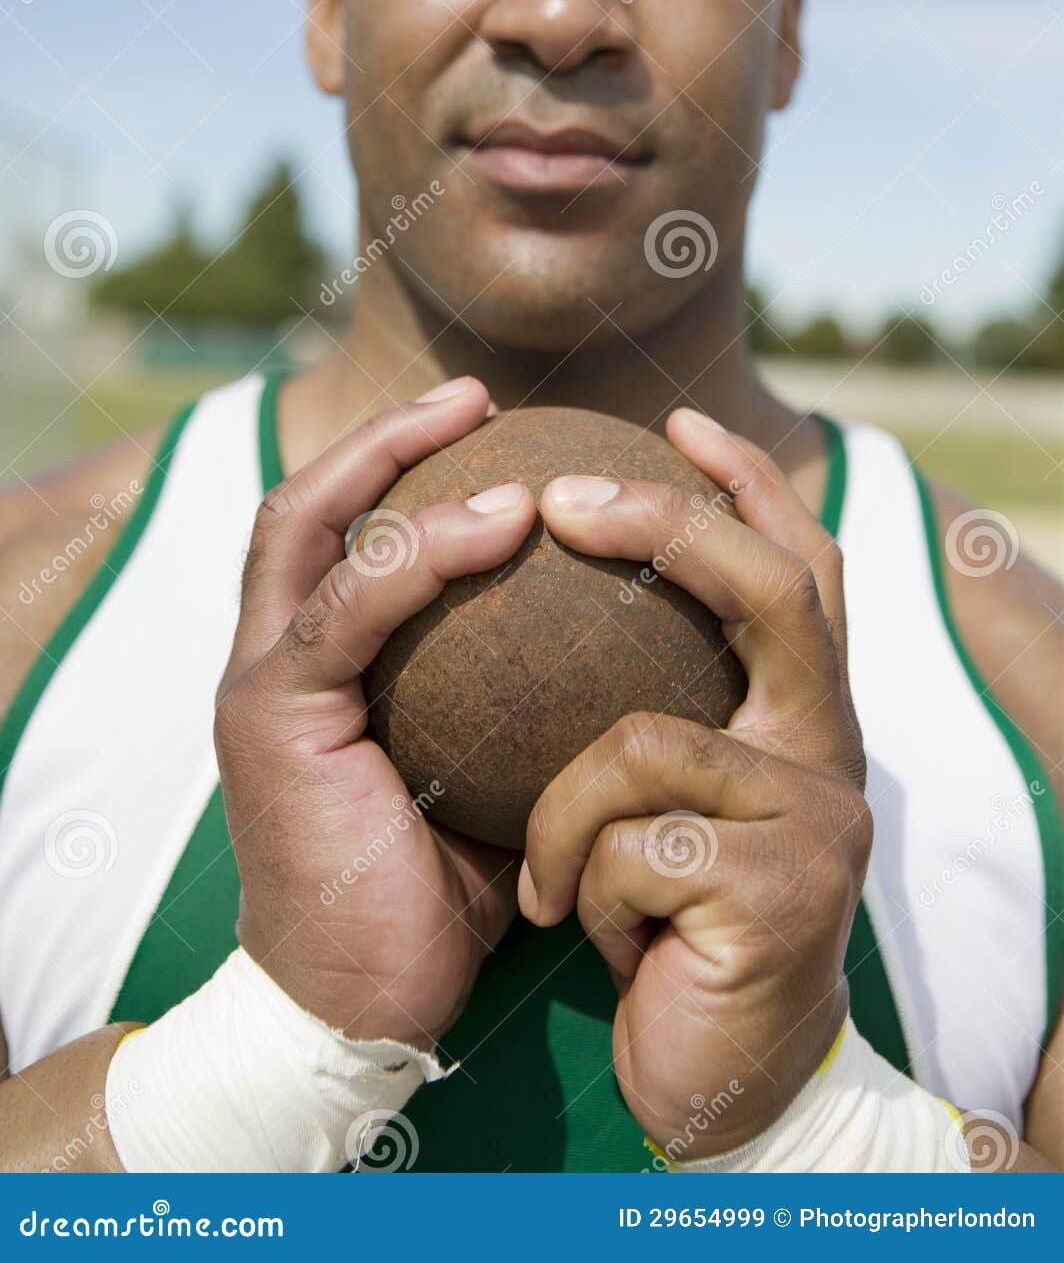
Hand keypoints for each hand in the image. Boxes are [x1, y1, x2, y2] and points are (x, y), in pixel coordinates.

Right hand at [214, 377, 535, 1049]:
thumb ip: (519, 693)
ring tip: (487, 434)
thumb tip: (623, 630)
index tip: (489, 422)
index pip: (343, 529)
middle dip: (385, 435)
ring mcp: (263, 680)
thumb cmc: (441, 885)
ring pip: (307, 528)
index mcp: (317, 662)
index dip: (400, 461)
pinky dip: (420, 556)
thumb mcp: (491, 766)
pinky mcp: (272, 719)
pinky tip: (501, 525)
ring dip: (397, 469)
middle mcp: (275, 653)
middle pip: (305, 501)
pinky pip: (347, 610)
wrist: (366, 1000)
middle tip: (475, 398)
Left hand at [524, 408, 869, 1156]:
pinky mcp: (785, 897)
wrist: (710, 1086)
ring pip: (643, 740)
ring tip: (547, 883)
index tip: (675, 421)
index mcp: (799, 720)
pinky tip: (602, 945)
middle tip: (560, 501)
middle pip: (772, 592)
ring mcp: (820, 824)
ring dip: (562, 818)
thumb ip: (641, 703)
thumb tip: (549, 588)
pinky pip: (624, 846)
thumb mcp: (647, 800)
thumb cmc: (660, 927)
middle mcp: (832, 754)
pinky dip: (576, 892)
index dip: (746, 485)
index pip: (794, 567)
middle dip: (664, 529)